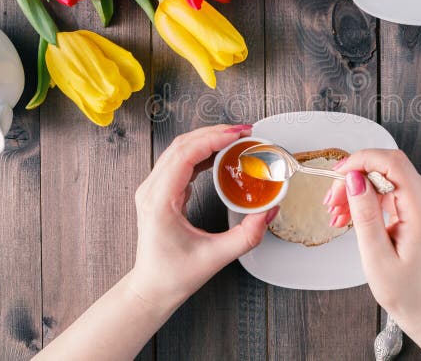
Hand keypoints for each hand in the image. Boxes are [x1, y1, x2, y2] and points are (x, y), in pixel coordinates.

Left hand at [127, 124, 277, 313]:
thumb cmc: (174, 275)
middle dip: (214, 133)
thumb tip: (269, 212)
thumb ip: (247, 236)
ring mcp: (153, 189)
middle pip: (182, 145)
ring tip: (236, 138)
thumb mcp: (216, 257)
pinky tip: (221, 153)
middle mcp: (151, 190)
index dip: (213, 139)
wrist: (152, 288)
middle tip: (244, 132)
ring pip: (179, 149)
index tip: (238, 134)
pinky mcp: (160, 192)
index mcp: (160, 201)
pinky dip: (202, 152)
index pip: (185, 155)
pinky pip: (180, 161)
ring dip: (208, 139)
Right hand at [324, 149, 420, 329]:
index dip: (362, 161)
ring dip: (354, 187)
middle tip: (331, 201)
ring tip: (336, 212)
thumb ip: (365, 214)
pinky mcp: (414, 201)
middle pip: (385, 166)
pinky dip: (363, 195)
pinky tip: (347, 214)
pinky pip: (384, 186)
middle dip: (353, 177)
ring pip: (381, 174)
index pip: (393, 164)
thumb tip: (354, 178)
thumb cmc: (403, 286)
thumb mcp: (376, 255)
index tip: (337, 174)